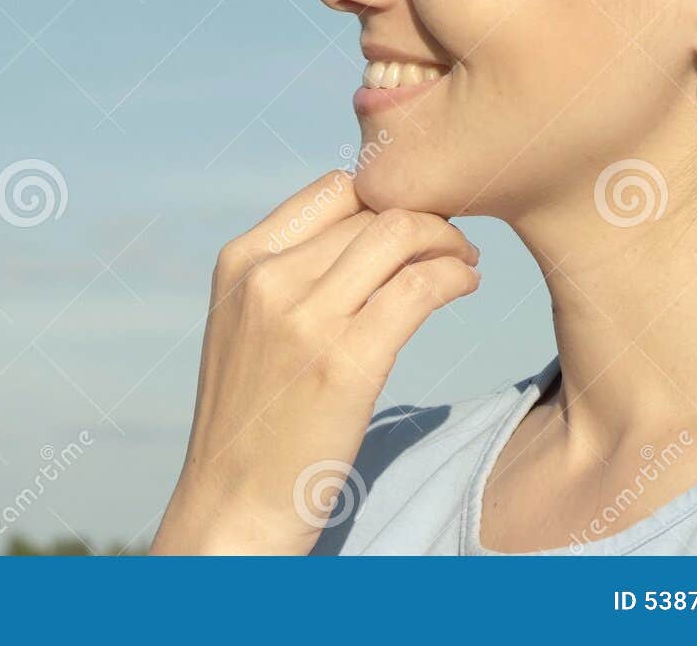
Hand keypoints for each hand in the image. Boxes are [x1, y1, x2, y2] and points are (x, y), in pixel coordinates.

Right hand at [148, 169, 480, 554]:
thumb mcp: (247, 326)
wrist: (231, 507)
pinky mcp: (346, 363)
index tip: (413, 221)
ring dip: (447, 240)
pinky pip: (420, 287)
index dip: (385, 195)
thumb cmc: (252, 421)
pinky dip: (455, 275)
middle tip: (453, 241)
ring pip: (400, 234)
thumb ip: (289, 274)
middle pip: (372, 208)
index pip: (332, 189)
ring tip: (464, 261)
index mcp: (240, 261)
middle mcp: (266, 279)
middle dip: (425, 215)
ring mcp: (304, 319)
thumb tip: (362, 229)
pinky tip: (465, 286)